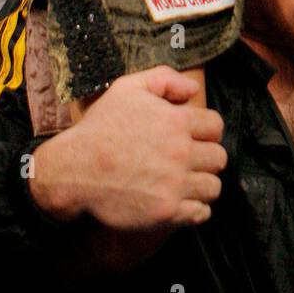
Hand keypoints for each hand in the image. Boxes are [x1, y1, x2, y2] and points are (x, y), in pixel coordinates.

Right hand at [29, 67, 226, 232]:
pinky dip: (195, 208)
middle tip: (189, 160)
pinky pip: (201, 213)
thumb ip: (165, 79)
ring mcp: (174, 184)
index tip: (193, 137)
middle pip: (219, 158)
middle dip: (206, 157)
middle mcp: (180, 152)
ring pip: (213, 187)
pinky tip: (181, 200)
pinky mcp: (166, 212)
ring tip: (186, 181)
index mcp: (176, 121)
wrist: (74, 169)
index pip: (216, 126)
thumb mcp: (128, 88)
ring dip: (203, 183)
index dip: (205, 130)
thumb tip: (193, 89)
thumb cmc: (101, 127)